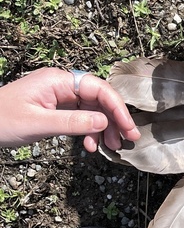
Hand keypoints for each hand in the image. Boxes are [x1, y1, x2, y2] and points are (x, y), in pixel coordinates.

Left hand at [0, 68, 140, 152]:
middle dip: (114, 119)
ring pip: (91, 109)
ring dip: (103, 128)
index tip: (127, 126)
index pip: (98, 88)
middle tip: (127, 139)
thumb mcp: (38, 123)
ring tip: (110, 147)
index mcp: (57, 81)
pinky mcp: (54, 109)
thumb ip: (73, 122)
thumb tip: (104, 122)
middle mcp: (61, 85)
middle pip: (98, 99)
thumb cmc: (0, 120)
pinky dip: (88, 131)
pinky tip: (89, 146)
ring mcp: (58, 97)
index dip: (116, 107)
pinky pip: (79, 118)